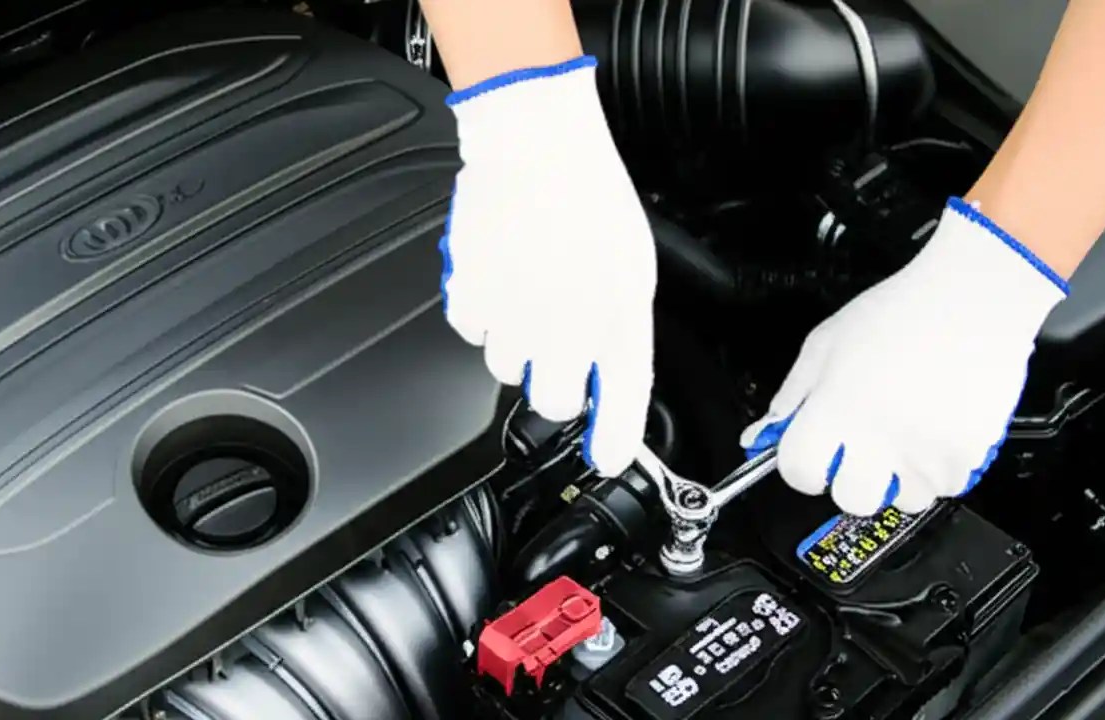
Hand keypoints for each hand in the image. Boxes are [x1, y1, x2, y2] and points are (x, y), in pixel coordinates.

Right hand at [440, 56, 656, 476]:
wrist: (537, 149)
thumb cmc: (589, 197)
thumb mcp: (632, 269)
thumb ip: (622, 330)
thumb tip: (608, 376)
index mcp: (618, 319)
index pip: (622, 401)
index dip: (616, 438)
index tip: (608, 456)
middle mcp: (568, 330)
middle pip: (554, 401)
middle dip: (556, 379)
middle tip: (557, 341)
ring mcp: (516, 319)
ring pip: (508, 367)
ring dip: (518, 341)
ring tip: (528, 291)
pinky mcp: (472, 300)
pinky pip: (472, 331)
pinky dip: (483, 312)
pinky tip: (500, 277)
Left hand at [740, 198, 1068, 515]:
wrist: (972, 298)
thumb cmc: (898, 313)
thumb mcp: (824, 344)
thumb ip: (791, 397)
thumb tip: (761, 437)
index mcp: (835, 407)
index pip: (799, 471)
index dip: (803, 465)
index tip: (816, 453)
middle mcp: (878, 436)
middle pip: (851, 499)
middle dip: (852, 479)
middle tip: (865, 447)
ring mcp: (925, 450)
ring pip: (904, 498)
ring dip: (902, 476)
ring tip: (908, 431)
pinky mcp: (967, 454)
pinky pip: (946, 485)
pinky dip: (941, 468)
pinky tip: (938, 429)